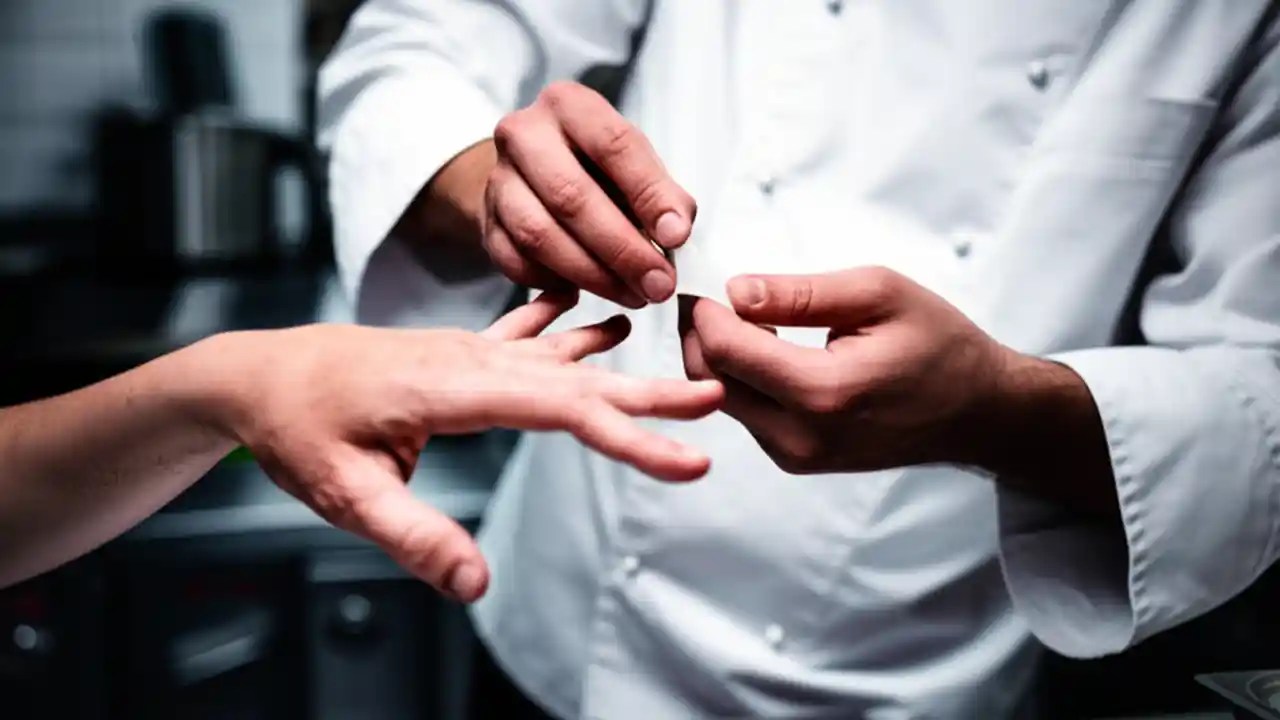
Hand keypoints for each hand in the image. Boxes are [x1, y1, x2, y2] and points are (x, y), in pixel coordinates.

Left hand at [209, 292, 722, 601]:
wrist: (260, 373)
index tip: (688, 459)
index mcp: (452, 387)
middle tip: (714, 394)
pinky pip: (522, 334)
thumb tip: (477, 586)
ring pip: (557, 354)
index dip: (630, 437)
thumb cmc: (297, 430)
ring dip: (614, 358)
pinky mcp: (456, 355)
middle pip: (576, 376)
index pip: (562, 410)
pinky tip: (580, 311)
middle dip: (648, 391)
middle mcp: (469, 358)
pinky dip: (560, 325)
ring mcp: (465, 351)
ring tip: (668, 344)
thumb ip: (414, 537)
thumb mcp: (345, 496)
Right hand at [422, 82, 696, 306]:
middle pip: (571, 196)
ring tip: (632, 294)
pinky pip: (518, 263)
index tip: (677, 237)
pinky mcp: (486, 224)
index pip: (614, 146)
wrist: (533, 175)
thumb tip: (673, 234)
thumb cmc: (596, 169)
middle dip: (622, 249)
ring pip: (540, 236)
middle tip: (658, 283)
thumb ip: (662, 194)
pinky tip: (588, 289)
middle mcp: (524, 134)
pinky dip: (556, 282)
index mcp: (570, 105)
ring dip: (593, 274)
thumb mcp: (636, 165)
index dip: (649, 195)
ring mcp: (498, 180)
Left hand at [679, 267, 1015, 473]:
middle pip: (709, 382)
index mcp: (824, 391)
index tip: (702, 284)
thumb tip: (735, 291)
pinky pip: (747, 416)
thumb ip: (800, 293)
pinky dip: (741, 382)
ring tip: (746, 321)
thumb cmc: (938, 344)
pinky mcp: (797, 461)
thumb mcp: (879, 294)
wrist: (977, 411)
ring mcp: (797, 456)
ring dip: (720, 360)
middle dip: (700, 337)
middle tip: (711, 299)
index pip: (726, 351)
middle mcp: (801, 436)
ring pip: (722, 402)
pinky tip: (767, 352)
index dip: (703, 313)